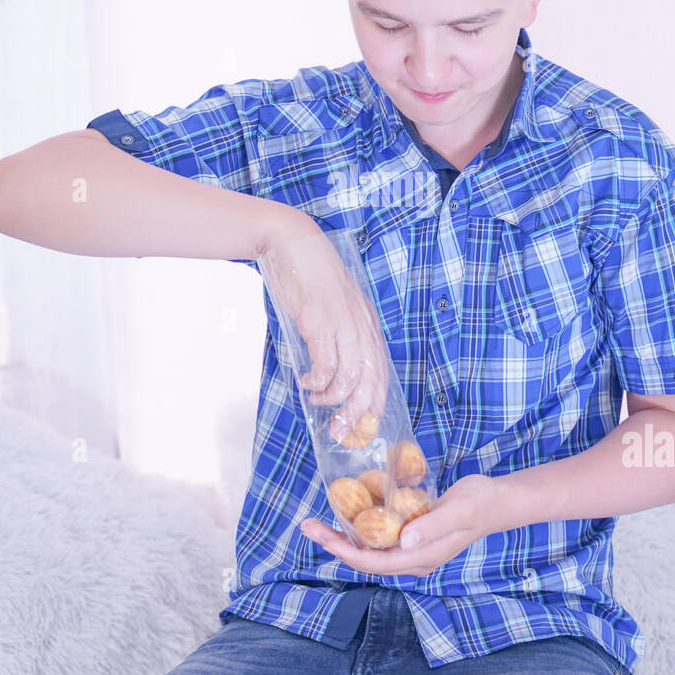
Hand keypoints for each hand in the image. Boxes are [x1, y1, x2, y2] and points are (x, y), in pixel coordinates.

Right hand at [258, 216, 388, 432]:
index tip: (364, 423)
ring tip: (318, 398)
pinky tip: (307, 382)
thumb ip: (339, 333)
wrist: (293, 243)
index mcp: (368, 324)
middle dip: (356, 413)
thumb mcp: (334, 307)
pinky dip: (317, 381)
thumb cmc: (311, 276)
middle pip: (370, 382)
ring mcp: (343, 325)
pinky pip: (325, 365)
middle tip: (340, 431)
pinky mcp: (321, 323)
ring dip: (332, 398)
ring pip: (349, 379)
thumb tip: (333, 368)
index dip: (375, 402)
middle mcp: (362, 327)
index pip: (381, 372)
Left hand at [300, 473, 507, 577]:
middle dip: (335, 544)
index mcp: (422, 558)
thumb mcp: (458, 510)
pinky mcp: (412, 537)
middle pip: (366, 559)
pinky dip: (360, 528)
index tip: (322, 535)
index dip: (344, 552)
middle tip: (308, 525)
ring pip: (370, 549)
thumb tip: (403, 542)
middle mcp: (413, 559)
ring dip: (343, 537)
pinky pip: (380, 537)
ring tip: (319, 521)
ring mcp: (412, 550)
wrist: (496, 502)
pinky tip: (347, 512)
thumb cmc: (479, 503)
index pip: (374, 563)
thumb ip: (432, 526)